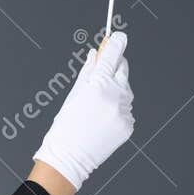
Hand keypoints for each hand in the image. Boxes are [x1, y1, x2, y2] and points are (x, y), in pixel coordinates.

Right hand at [31, 31, 133, 194]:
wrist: (69, 158)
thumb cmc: (65, 125)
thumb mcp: (72, 94)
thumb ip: (87, 71)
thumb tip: (96, 53)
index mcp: (97, 85)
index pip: (113, 55)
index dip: (117, 43)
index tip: (119, 36)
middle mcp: (114, 96)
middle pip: (123, 70)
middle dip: (115, 68)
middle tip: (103, 75)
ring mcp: (124, 111)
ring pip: (126, 91)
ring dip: (116, 92)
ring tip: (97, 108)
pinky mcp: (128, 124)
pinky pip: (126, 109)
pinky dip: (117, 110)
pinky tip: (103, 119)